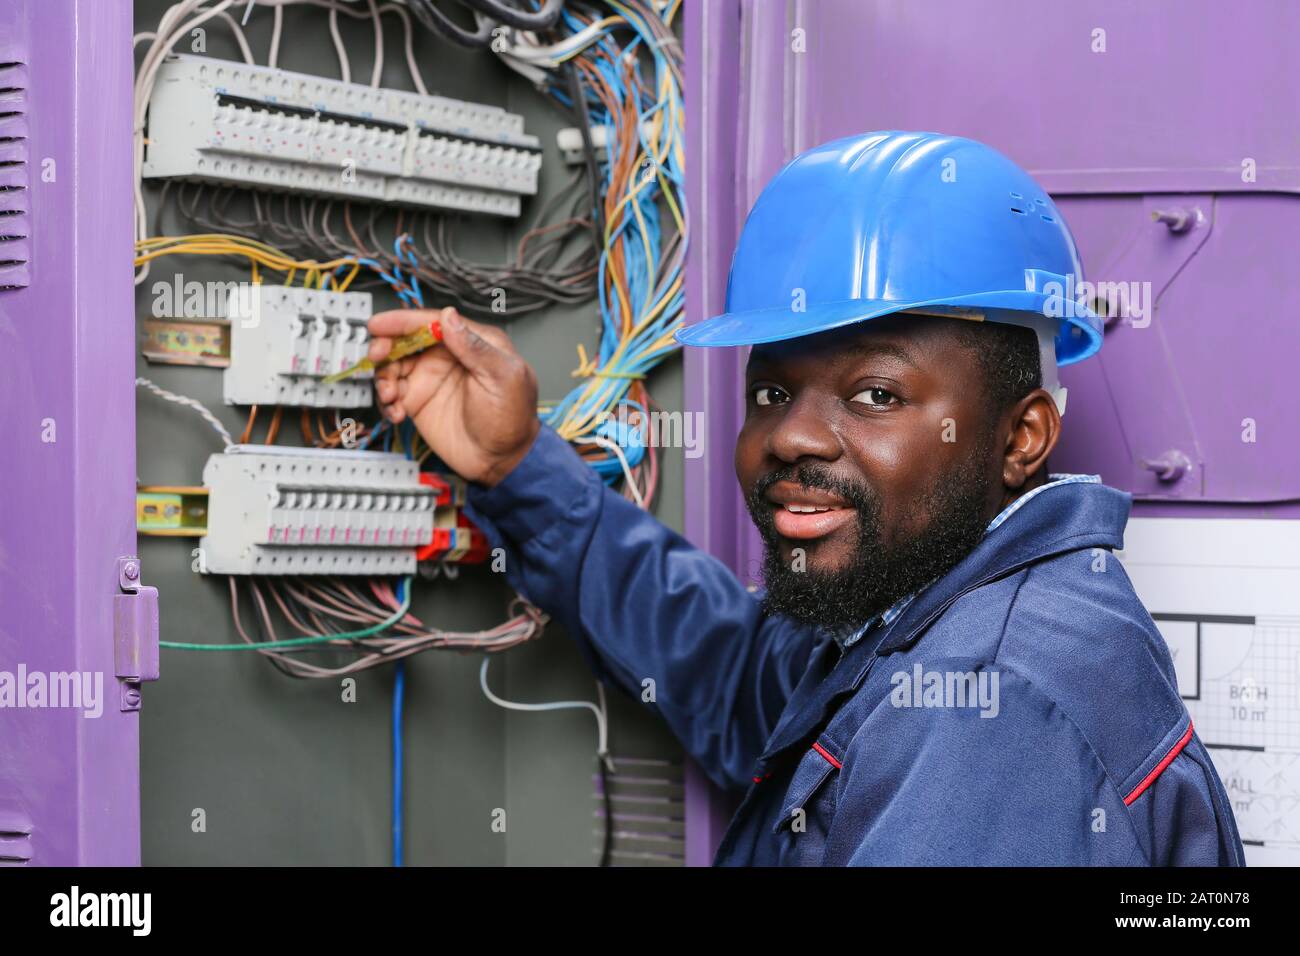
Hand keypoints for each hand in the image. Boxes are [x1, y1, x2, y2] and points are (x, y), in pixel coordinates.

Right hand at [369, 306, 540, 486]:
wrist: (502, 461)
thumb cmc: (512, 420)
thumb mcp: (503, 378)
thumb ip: (475, 347)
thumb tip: (449, 317)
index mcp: (471, 343)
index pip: (432, 322)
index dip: (403, 321)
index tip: (380, 324)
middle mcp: (447, 357)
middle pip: (406, 339)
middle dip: (386, 345)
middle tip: (378, 356)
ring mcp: (431, 379)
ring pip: (393, 365)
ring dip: (384, 377)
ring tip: (391, 395)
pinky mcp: (418, 402)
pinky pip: (392, 394)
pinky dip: (386, 401)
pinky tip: (396, 413)